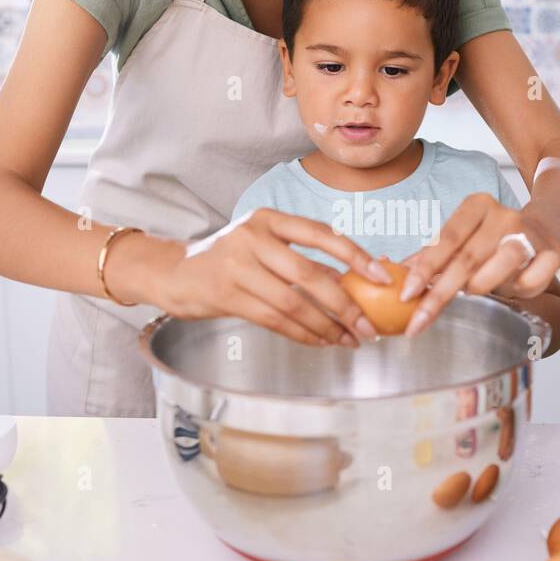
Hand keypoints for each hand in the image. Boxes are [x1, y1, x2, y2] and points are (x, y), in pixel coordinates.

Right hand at [154, 209, 390, 346]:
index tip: (382, 276)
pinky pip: (275, 320)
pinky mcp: (227, 295)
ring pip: (293, 302)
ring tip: (348, 340)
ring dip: (326, 326)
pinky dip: (303, 334)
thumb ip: (304, 259)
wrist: (177, 274)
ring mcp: (237, 266)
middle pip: (310, 274)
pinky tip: (321, 341)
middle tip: (368, 327)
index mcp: (269, 219)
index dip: (356, 255)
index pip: (321, 234)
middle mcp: (253, 237)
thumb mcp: (265, 247)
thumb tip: (355, 280)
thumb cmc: (230, 260)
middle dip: (345, 305)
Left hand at [397, 194, 559, 336]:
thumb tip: (395, 273)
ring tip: (475, 290)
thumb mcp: (465, 237)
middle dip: (439, 294)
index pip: (445, 239)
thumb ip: (433, 255)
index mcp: (477, 206)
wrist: (549, 227)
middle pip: (467, 260)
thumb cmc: (496, 238)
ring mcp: (529, 233)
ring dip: (481, 287)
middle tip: (418, 320)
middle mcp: (503, 215)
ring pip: (499, 269)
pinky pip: (529, 283)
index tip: (405, 294)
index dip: (424, 268)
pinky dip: (516, 292)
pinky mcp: (552, 253)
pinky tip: (512, 286)